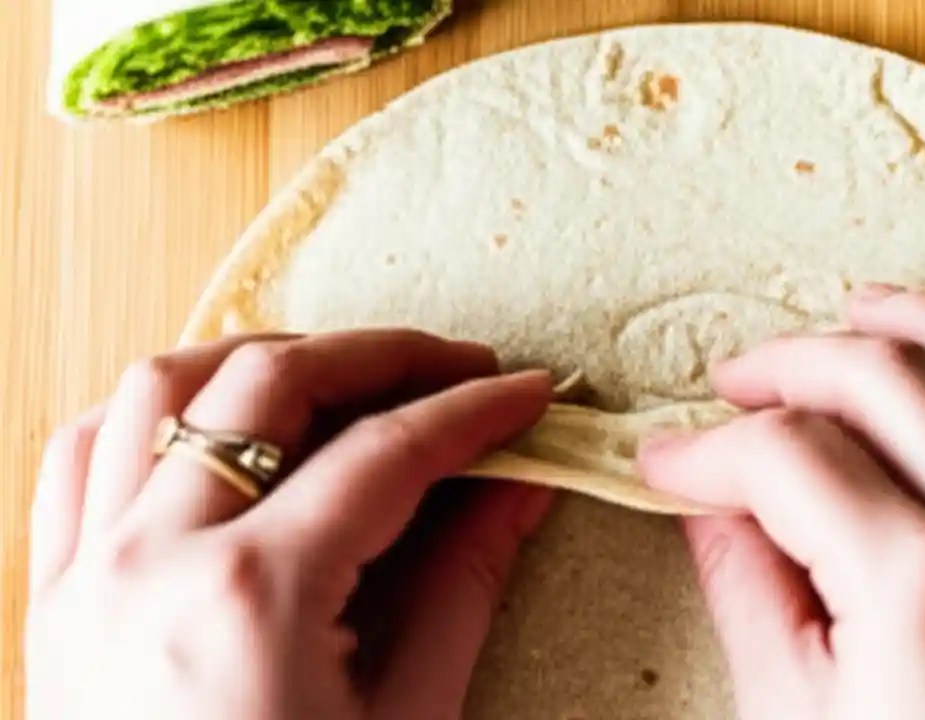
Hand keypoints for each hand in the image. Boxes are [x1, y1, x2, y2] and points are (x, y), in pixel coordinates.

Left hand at [26, 330, 554, 719]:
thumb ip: (464, 584)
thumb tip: (518, 485)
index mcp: (253, 599)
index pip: (388, 453)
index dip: (474, 410)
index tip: (530, 393)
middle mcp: (153, 559)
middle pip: (271, 384)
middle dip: (380, 355)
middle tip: (455, 367)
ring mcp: (87, 571)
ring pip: (159, 389)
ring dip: (261, 359)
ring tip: (339, 376)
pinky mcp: (54, 596)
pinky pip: (81, 453)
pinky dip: (153, 412)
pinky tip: (217, 428)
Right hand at [639, 287, 924, 719]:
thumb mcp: (795, 716)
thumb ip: (749, 590)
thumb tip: (714, 507)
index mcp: (918, 581)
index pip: (786, 454)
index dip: (708, 447)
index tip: (669, 461)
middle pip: (886, 376)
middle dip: (791, 364)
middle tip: (735, 385)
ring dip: (919, 322)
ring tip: (855, 309)